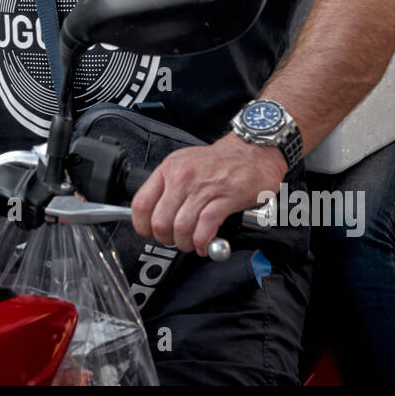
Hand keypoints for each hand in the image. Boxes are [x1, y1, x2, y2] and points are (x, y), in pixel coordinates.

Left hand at [130, 138, 287, 254]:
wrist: (253, 150)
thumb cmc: (220, 161)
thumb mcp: (184, 163)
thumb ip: (168, 185)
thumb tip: (154, 212)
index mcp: (169, 169)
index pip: (141, 203)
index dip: (142, 226)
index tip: (150, 232)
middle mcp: (182, 178)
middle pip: (160, 221)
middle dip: (166, 239)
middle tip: (175, 240)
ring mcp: (203, 188)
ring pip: (181, 228)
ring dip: (185, 243)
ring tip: (192, 243)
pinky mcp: (224, 198)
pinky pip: (205, 228)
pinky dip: (202, 242)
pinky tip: (205, 244)